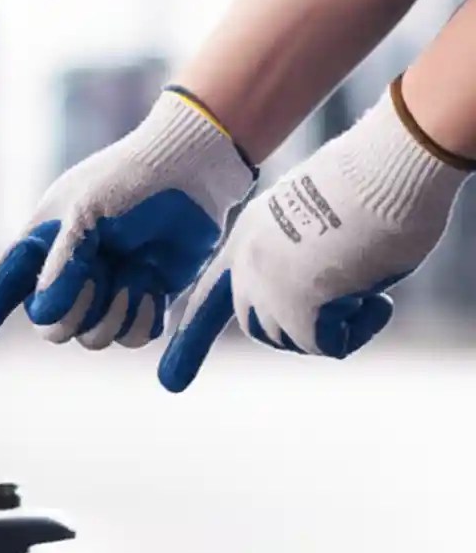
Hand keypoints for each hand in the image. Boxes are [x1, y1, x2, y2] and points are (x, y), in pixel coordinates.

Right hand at [0, 91, 254, 373]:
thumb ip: (62, 263)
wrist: (190, 172)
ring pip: (94, 338)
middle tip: (100, 268)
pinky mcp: (140, 300)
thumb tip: (45, 313)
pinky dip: (144, 314)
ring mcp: (104, 291)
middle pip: (51, 328)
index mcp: (38, 248)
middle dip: (76, 309)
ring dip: (116, 308)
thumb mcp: (86, 211)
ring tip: (134, 268)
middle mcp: (65, 276)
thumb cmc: (129, 180)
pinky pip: (133, 337)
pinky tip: (152, 279)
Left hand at [159, 81, 471, 391]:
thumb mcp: (309, 223)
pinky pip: (329, 346)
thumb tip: (311, 291)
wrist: (382, 171)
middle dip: (300, 326)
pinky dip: (361, 328)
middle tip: (346, 296)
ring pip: (294, 339)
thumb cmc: (365, 186)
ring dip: (336, 321)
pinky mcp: (298, 308)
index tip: (169, 381)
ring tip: (362, 275)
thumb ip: (293, 259)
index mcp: (246, 240)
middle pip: (259, 327)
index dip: (193, 339)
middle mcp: (247, 268)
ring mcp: (267, 289)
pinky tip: (377, 294)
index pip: (210, 297)